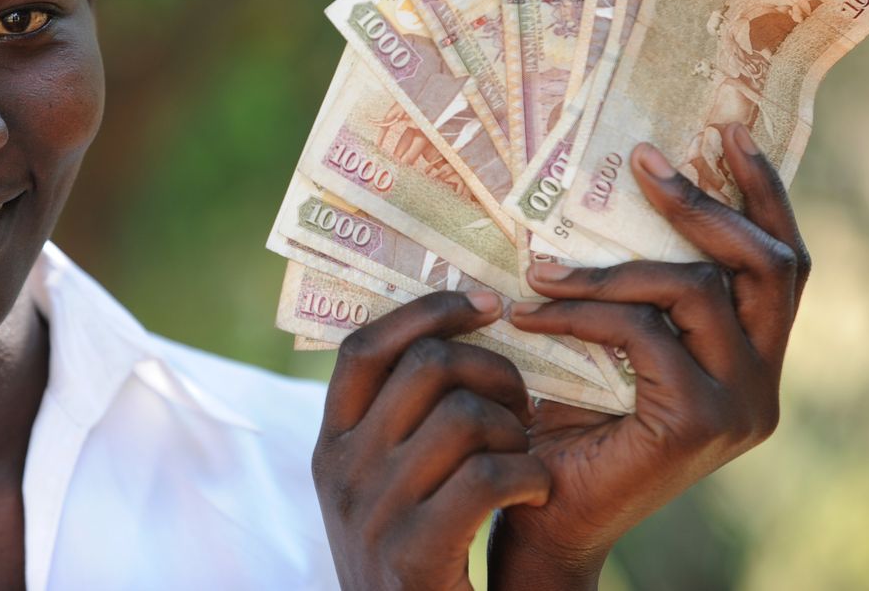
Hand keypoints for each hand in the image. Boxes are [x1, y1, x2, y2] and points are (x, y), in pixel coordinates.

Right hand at [314, 290, 552, 590]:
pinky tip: (537, 494)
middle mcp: (341, 471)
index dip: (428, 312)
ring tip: (526, 459)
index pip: (365, 346)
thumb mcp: (382, 490)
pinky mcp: (414, 554)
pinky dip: (529, 478)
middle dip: (493, 369)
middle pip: (425, 367)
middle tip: (523, 400)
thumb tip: (451, 336)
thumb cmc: (414, 564)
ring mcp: (374, 513)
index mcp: (331, 445)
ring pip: (464, 416)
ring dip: (516, 430)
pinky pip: (488, 477)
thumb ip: (397, 424)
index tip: (484, 304)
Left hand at [492, 123, 810, 589]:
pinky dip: (582, 311)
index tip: (728, 130)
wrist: (536, 512)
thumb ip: (627, 287)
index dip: (763, 193)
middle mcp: (763, 383)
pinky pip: (642, 332)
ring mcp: (741, 405)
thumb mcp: (604, 343)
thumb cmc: (560, 422)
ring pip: (698, 290)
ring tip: (540, 264)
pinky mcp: (700, 422)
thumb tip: (608, 182)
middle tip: (645, 157)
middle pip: (768, 264)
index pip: (783, 263)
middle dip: (705, 201)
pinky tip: (529, 312)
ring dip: (611, 268)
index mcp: (752, 360)